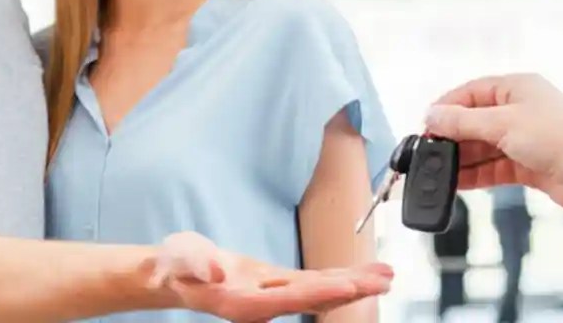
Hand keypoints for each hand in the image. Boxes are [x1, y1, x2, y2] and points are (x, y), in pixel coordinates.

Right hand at [149, 232, 392, 321]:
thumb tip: (216, 270)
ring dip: (354, 284)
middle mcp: (265, 303)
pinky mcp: (280, 285)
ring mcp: (275, 295)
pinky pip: (317, 283)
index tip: (350, 287)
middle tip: (384, 281)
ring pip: (321, 291)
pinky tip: (362, 277)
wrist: (176, 274)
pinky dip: (341, 278)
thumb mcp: (180, 258)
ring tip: (386, 278)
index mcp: (244, 300)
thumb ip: (197, 263)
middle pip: (315, 297)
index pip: (290, 297)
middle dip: (351, 290)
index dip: (322, 292)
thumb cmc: (176, 266)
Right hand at [425, 73, 562, 210]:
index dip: (447, 107)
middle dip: (453, 137)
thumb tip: (432, 115)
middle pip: (476, 121)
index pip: (472, 91)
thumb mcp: (501, 123)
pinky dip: (476, 174)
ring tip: (439, 171)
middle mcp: (521, 109)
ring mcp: (525, 138)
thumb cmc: (558, 136)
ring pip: (484, 147)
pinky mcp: (529, 164)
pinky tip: (458, 183)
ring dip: (463, 159)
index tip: (426, 124)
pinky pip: (494, 167)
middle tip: (429, 152)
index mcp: (517, 87)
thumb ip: (462, 122)